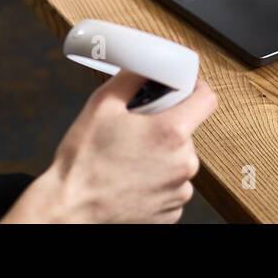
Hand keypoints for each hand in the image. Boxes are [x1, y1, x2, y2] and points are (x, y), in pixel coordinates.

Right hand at [0, 72, 217, 222]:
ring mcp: (179, 191)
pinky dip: (156, 179)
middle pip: (186, 131)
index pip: (206, 99)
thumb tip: (144, 66)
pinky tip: (131, 178)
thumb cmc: (83, 163)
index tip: (183, 88)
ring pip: (178, 159)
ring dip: (160, 154)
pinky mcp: (172, 212)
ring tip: (127, 158)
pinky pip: (171, 185)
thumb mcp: (101, 105)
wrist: (71, 209)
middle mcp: (183, 164)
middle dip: (165, 125)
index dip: (195, 87)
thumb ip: (131, 78)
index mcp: (171, 133)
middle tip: (134, 129)